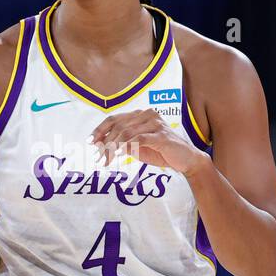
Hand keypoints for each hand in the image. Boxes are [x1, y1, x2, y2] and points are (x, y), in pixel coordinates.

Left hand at [89, 108, 207, 173]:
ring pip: (126, 132)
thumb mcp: (137, 147)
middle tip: (98, 158)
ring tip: (106, 159)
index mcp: (140, 115)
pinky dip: (126, 146)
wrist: (185, 160)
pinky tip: (117, 154)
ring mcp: (155, 123)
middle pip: (118, 126)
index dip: (100, 129)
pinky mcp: (161, 135)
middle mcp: (147, 115)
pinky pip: (139, 139)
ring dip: (112, 147)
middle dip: (105, 142)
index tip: (90, 142)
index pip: (114, 119)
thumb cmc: (161, 152)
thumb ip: (122, 142)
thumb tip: (100, 144)